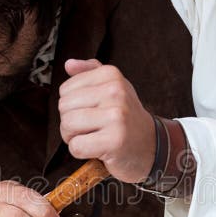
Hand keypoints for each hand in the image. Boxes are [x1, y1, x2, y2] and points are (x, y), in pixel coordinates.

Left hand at [58, 59, 155, 182]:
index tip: (91, 112)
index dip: (72, 106)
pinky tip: (97, 149)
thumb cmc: (126, 118)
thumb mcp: (114, 87)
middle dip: (70, 122)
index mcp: (111, 75)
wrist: (151, 145)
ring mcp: (117, 115)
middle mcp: (116, 91)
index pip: (65, 90)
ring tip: (93, 138)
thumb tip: (68, 64)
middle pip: (64, 107)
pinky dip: (81, 152)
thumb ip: (90, 73)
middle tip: (91, 128)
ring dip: (74, 137)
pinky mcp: (115, 140)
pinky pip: (76, 146)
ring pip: (67, 125)